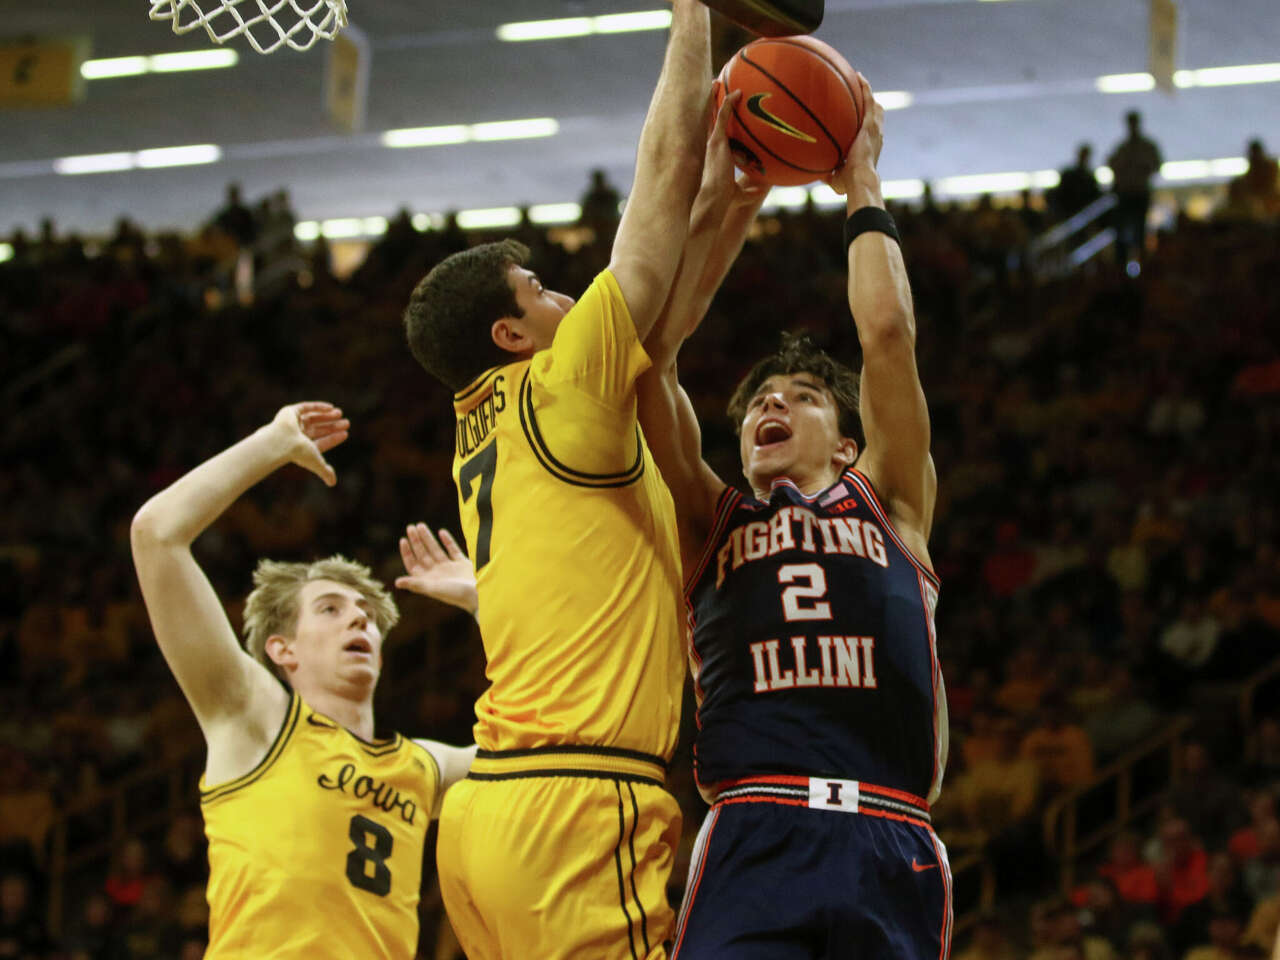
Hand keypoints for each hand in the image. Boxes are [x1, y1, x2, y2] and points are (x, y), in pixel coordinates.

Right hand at [271, 401, 348, 486]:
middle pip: (318, 429)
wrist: (282, 440)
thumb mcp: (316, 463)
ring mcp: (293, 424)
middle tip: (346, 423)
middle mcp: (297, 436)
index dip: (333, 438)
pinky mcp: (290, 412)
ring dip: (327, 416)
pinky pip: (305, 407)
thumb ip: (325, 472)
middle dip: (332, 426)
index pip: (321, 442)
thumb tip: (333, 483)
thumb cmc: (299, 453)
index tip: (346, 433)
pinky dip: (318, 407)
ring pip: (313, 418)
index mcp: (302, 448)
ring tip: (340, 413)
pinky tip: (330, 407)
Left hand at [395, 523, 477, 614]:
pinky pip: (453, 550)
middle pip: (423, 554)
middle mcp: (438, 573)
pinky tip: (441, 531)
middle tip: (411, 527)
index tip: (403, 539)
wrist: (481, 595)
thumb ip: (416, 584)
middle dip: (416, 541)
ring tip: (420, 525)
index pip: (414, 564)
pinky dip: (447, 541)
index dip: (407, 552)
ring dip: (428, 538)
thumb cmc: (456, 594)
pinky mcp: (463, 564)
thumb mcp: (434, 589)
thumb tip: (396, 582)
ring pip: (436, 550)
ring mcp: (450, 568)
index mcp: (429, 580)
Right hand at [700, 89, 766, 212]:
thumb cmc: (724, 200)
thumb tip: (760, 190)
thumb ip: (750, 190)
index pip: (714, 134)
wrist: (714, 199)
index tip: (717, 112)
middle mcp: (710, 145)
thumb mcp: (739, 194)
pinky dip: (729, 103)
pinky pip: (723, 116)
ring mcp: (713, 141)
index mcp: (714, 155)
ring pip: (712, 113)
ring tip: (718, 82)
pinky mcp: (717, 140)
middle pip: (708, 119)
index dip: (714, 122)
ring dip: (716, 98)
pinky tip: (737, 92)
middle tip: (713, 90)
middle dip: (709, 104)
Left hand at [828, 72, 884, 196]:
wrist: (859, 178)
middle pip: (875, 115)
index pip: (869, 131)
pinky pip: (868, 99)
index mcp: (870, 147)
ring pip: (873, 105)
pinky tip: (858, 76)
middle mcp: (875, 135)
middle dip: (869, 103)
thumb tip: (818, 176)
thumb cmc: (850, 183)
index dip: (866, 122)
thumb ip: (829, 174)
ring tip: (859, 78)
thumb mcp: (837, 178)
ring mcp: (874, 128)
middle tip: (861, 92)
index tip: (860, 117)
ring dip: (867, 92)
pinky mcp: (870, 122)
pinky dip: (865, 87)